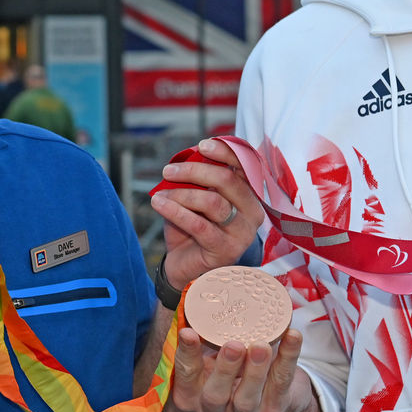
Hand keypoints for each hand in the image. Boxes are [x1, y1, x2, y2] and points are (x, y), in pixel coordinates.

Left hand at [150, 138, 264, 288]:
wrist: (186, 266)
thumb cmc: (193, 227)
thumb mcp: (196, 198)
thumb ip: (198, 179)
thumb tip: (187, 155)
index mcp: (249, 195)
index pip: (244, 166)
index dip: (225, 152)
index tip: (202, 145)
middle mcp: (252, 212)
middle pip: (227, 180)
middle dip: (194, 170)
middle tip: (168, 171)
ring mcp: (242, 233)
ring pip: (212, 201)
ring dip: (181, 193)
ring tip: (159, 193)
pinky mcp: (225, 250)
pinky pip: (198, 225)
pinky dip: (175, 211)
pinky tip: (159, 204)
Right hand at [170, 327, 313, 411]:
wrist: (268, 390)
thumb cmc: (231, 360)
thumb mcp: (211, 348)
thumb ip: (204, 326)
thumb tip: (201, 284)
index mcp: (191, 394)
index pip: (185, 375)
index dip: (187, 354)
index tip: (188, 331)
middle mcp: (213, 410)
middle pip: (214, 396)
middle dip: (224, 370)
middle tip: (233, 345)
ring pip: (247, 399)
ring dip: (255, 371)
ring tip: (262, 345)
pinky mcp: (273, 410)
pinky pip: (281, 384)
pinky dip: (288, 358)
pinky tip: (292, 336)